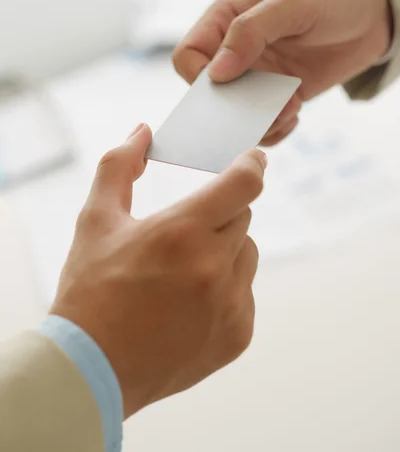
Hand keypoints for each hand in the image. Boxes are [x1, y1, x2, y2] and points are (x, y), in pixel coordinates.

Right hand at [51, 123, 265, 418]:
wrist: (93, 367)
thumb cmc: (91, 289)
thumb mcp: (96, 220)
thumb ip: (119, 166)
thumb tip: (142, 132)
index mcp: (182, 231)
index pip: (245, 183)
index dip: (252, 164)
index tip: (253, 159)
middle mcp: (213, 266)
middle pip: (243, 215)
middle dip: (220, 212)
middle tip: (184, 231)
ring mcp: (230, 304)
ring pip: (246, 253)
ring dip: (224, 250)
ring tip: (182, 272)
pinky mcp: (239, 334)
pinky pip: (245, 292)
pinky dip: (226, 288)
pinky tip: (189, 304)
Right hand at [173, 0, 391, 144]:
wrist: (373, 13)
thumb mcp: (292, 4)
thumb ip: (250, 32)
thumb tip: (214, 74)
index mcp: (225, 20)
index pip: (188, 57)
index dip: (198, 78)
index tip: (227, 88)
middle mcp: (234, 51)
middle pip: (208, 94)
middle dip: (231, 110)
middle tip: (260, 112)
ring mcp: (255, 77)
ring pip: (235, 116)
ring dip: (258, 122)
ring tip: (289, 109)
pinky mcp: (276, 97)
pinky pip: (262, 126)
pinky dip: (275, 129)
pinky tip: (295, 113)